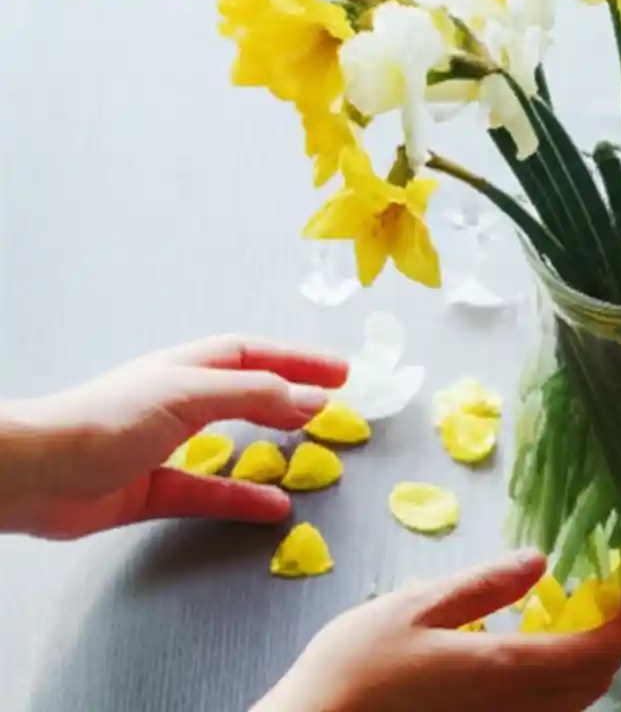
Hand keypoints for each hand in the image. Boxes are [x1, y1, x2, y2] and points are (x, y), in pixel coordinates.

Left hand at [0, 335, 347, 538]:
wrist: (35, 473)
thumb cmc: (107, 420)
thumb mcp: (190, 395)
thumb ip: (255, 395)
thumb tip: (315, 399)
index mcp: (185, 368)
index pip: (254, 355)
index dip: (298, 360)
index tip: (342, 372)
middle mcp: (177, 401)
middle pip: (246, 392)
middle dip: (291, 396)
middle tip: (335, 406)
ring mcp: (163, 446)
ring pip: (230, 442)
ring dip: (271, 447)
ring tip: (310, 453)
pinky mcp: (150, 489)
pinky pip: (208, 492)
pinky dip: (241, 499)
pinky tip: (273, 508)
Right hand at [256, 551, 620, 711]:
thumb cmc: (354, 668)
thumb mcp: (414, 607)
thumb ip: (484, 585)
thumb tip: (539, 561)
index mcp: (504, 669)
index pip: (594, 652)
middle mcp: (515, 711)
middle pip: (591, 685)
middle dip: (613, 647)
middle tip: (610, 609)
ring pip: (570, 709)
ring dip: (587, 672)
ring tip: (575, 634)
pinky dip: (557, 695)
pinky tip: (532, 669)